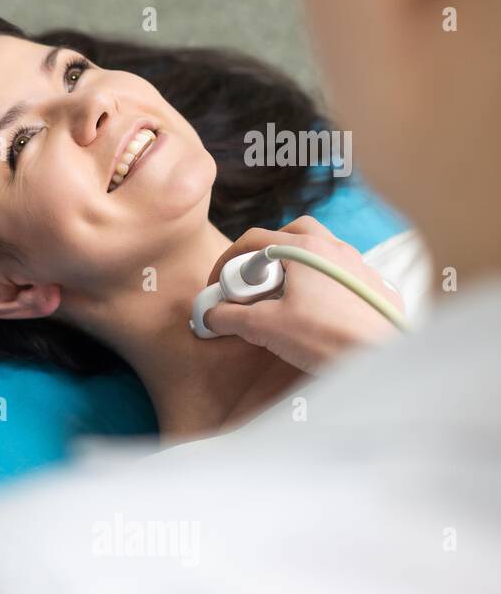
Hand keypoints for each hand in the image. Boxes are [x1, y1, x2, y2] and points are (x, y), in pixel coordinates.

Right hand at [204, 216, 404, 373]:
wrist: (382, 360)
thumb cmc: (327, 338)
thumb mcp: (265, 328)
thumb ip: (230, 317)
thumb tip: (211, 316)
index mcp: (305, 250)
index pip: (255, 240)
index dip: (228, 261)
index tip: (219, 285)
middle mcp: (335, 250)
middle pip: (293, 233)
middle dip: (268, 251)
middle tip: (255, 279)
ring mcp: (360, 267)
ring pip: (322, 251)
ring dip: (297, 266)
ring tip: (284, 296)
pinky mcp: (376, 288)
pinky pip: (343, 274)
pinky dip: (322, 284)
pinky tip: (316, 311)